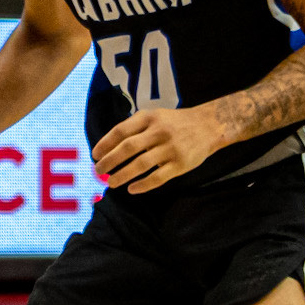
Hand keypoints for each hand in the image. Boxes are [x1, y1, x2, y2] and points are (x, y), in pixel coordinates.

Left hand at [92, 103, 224, 193]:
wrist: (209, 125)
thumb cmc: (174, 122)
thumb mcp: (154, 115)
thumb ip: (134, 127)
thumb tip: (108, 146)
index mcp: (149, 118)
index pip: (121, 131)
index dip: (105, 144)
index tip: (95, 154)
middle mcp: (158, 132)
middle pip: (128, 148)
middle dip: (109, 161)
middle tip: (98, 171)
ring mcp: (170, 148)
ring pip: (141, 164)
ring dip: (122, 175)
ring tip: (111, 182)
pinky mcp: (181, 164)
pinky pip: (158, 177)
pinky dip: (142, 185)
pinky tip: (131, 189)